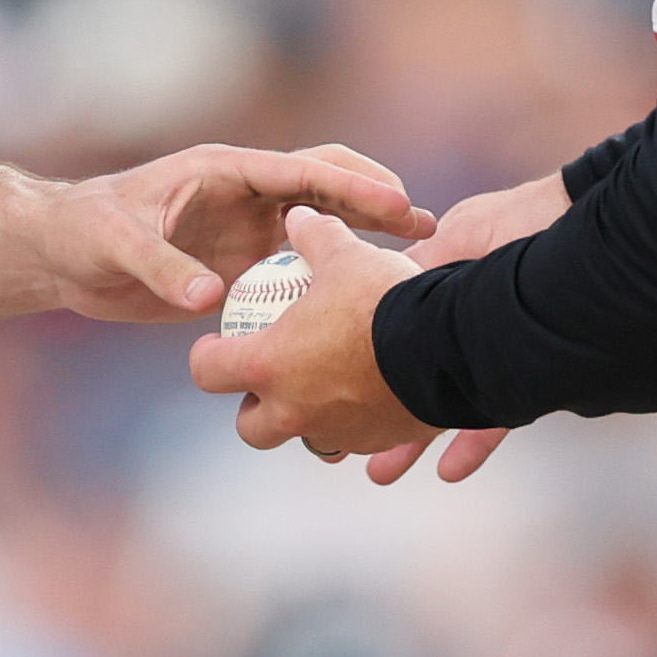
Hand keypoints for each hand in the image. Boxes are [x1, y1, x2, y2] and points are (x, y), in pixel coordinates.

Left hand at [30, 144, 433, 323]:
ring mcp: (248, 230)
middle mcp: (245, 195)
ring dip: (367, 240)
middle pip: (325, 190)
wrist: (62, 253)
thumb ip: (162, 266)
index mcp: (224, 171)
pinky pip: (298, 270)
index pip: (300, 173)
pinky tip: (367, 304)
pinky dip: (333, 280)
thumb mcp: (115, 243)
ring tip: (419, 260)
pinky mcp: (243, 266)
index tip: (396, 203)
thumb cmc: (82, 232)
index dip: (350, 186)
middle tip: (425, 228)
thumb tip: (209, 298)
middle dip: (375, 202)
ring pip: (322, 228)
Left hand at [190, 207, 437, 457]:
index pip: (208, 372)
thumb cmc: (385, 300)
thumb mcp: (345, 254)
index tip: (216, 344)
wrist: (450, 349)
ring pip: (304, 437)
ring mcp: (335, 432)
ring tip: (320, 386)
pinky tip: (368, 390)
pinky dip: (352, 420)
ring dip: (304, 417)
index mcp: (269, 364)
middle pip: (251, 428)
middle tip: (266, 378)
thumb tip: (298, 215)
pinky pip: (353, 439)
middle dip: (252, 407)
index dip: (207, 356)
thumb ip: (313, 235)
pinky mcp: (376, 441)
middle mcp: (293, 410)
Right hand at [361, 170, 571, 485]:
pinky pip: (490, 419)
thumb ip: (410, 267)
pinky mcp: (522, 379)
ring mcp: (487, 357)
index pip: (384, 328)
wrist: (582, 231)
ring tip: (378, 470)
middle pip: (404, 379)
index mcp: (435, 294)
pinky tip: (448, 469)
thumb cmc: (517, 222)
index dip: (349, 352)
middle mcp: (457, 330)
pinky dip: (470, 443)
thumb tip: (355, 269)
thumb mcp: (454, 236)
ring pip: (438, 407)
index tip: (315, 377)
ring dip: (407, 442)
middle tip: (336, 440)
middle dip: (368, 410)